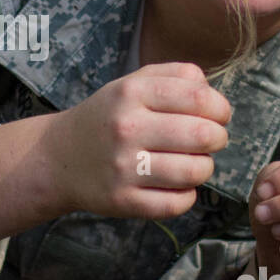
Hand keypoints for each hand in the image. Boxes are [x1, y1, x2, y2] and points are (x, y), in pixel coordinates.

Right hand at [44, 62, 230, 218]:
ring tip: (194, 162)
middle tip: (211, 140)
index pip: (199, 98)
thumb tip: (213, 92)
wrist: (58, 158)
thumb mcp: (131, 83)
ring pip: (194, 172)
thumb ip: (175, 75)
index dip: (221, 108)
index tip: (219, 115)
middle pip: (202, 135)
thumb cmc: (107, 117)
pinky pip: (177, 203)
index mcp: (131, 93)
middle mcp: (126, 128)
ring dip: (204, 168)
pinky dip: (187, 196)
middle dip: (218, 138)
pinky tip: (177, 185)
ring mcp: (123, 168)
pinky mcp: (122, 201)